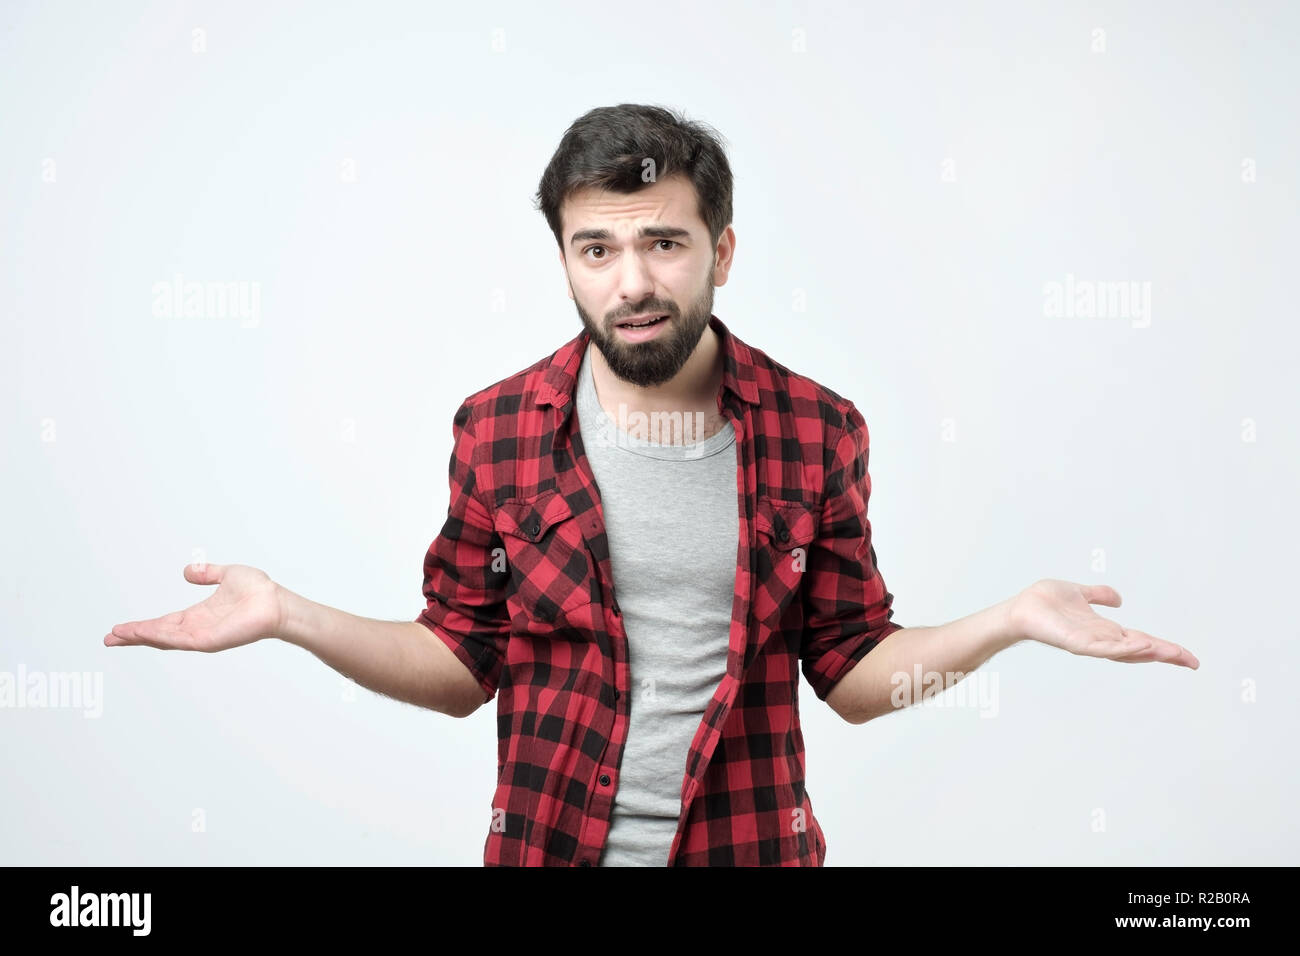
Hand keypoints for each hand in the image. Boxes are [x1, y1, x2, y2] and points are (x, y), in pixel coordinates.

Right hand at [105, 563, 282, 651]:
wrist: (277, 601)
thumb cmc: (259, 591)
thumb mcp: (227, 574)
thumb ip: (207, 573)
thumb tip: (188, 571)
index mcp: (198, 615)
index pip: (163, 623)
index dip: (141, 626)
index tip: (120, 629)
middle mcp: (197, 628)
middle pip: (158, 635)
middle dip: (133, 637)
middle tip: (109, 638)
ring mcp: (202, 636)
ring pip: (165, 639)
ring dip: (141, 636)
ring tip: (119, 635)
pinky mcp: (209, 640)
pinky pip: (180, 640)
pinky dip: (161, 637)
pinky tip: (144, 633)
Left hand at [1010, 579, 1198, 668]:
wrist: (1020, 607)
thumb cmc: (1044, 602)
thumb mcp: (1079, 593)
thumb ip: (1099, 595)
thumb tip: (1119, 598)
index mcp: (1106, 631)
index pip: (1142, 641)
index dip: (1164, 648)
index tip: (1187, 656)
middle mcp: (1101, 640)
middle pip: (1140, 651)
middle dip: (1165, 655)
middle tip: (1191, 661)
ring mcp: (1090, 644)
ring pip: (1125, 652)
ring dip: (1148, 652)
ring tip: (1171, 652)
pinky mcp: (1076, 643)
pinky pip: (1101, 648)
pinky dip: (1120, 649)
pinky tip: (1137, 647)